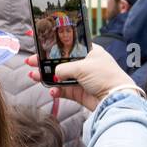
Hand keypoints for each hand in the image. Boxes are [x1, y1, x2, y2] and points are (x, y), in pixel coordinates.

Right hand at [26, 43, 140, 111]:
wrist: (115, 99)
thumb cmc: (105, 77)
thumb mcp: (81, 67)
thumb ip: (63, 68)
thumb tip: (54, 73)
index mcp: (89, 53)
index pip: (68, 48)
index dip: (53, 48)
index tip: (40, 49)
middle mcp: (84, 65)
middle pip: (60, 62)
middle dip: (44, 63)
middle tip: (30, 63)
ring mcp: (81, 79)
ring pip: (58, 77)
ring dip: (46, 77)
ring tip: (34, 77)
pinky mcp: (78, 92)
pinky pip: (62, 90)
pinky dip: (55, 91)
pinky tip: (52, 91)